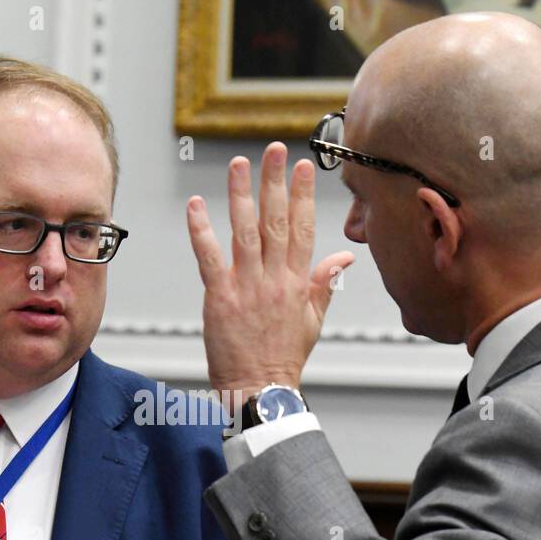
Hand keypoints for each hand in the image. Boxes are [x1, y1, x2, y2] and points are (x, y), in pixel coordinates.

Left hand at [187, 142, 354, 416]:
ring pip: (245, 232)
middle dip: (275, 182)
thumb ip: (325, 284)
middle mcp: (274, 280)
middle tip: (274, 150)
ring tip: (239, 164)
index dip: (303, 195)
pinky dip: (201, 230)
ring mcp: (247, 287)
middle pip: (277, 222)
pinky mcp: (220, 298)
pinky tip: (196, 206)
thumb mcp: (313, 320)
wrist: (261, 389)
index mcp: (298, 283)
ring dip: (241, 195)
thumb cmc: (283, 359)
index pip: (304, 229)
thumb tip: (344, 259)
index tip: (303, 168)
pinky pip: (209, 257)